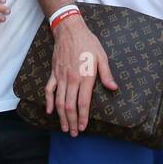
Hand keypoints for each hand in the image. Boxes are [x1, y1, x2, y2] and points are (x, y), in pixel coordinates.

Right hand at [46, 16, 117, 135]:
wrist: (70, 30)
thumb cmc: (88, 43)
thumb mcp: (102, 56)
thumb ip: (106, 74)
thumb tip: (114, 88)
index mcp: (85, 77)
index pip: (83, 102)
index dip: (83, 117)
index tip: (83, 127)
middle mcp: (72, 79)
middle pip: (70, 106)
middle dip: (72, 121)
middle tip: (73, 133)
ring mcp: (61, 77)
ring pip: (58, 101)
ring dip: (61, 116)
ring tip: (63, 127)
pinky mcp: (54, 73)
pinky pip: (49, 90)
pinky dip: (48, 101)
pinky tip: (49, 111)